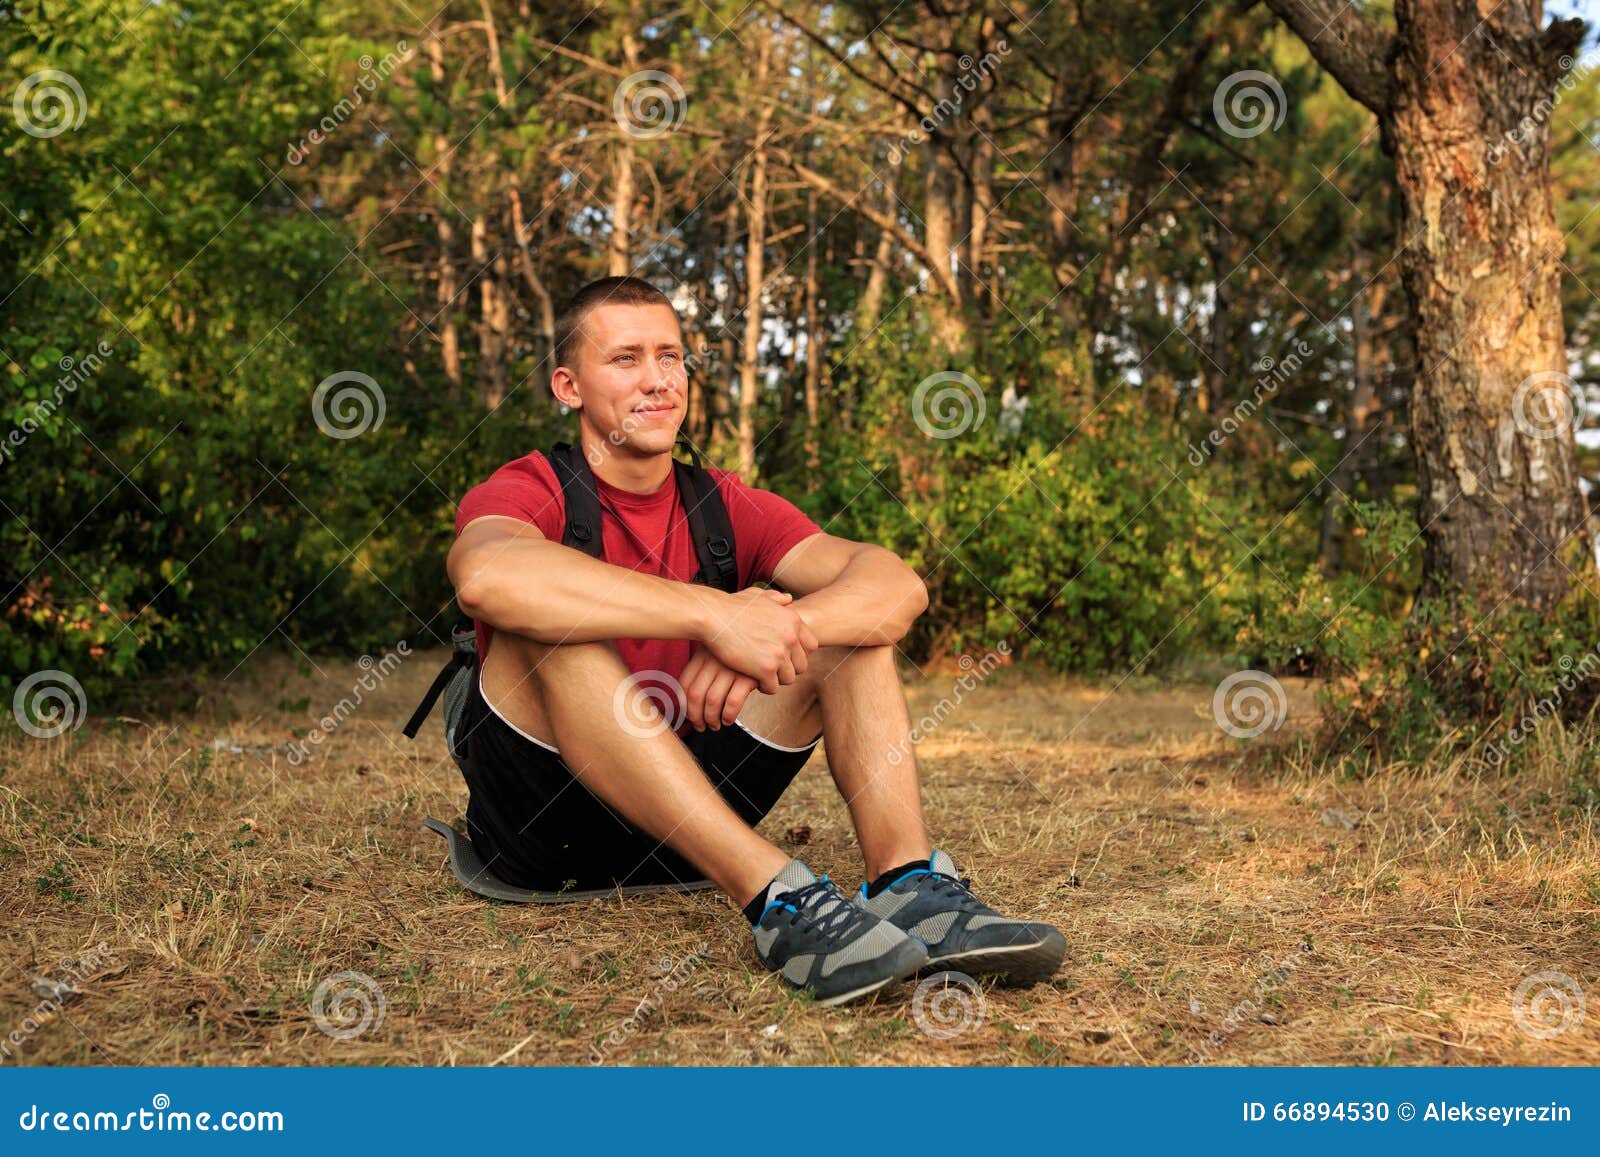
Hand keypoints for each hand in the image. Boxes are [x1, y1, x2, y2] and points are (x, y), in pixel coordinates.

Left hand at [680, 647, 759, 730]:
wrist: (770, 633)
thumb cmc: (743, 645)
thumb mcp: (719, 648)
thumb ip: (705, 665)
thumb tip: (689, 696)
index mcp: (703, 652)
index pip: (684, 683)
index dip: (684, 704)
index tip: (689, 715)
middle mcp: (714, 659)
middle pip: (695, 695)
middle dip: (695, 717)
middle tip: (700, 726)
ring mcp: (731, 667)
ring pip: (712, 702)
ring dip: (711, 719)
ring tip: (715, 725)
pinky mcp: (749, 675)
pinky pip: (732, 703)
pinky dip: (728, 716)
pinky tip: (729, 719)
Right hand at [699, 588, 818, 693]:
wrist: (713, 617)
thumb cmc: (732, 606)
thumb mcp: (758, 596)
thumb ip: (776, 599)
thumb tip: (788, 599)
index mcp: (793, 620)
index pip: (811, 646)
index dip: (799, 654)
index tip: (785, 657)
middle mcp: (791, 637)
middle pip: (802, 665)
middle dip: (788, 669)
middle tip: (771, 668)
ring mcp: (779, 654)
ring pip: (789, 678)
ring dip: (776, 679)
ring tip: (761, 675)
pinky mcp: (766, 669)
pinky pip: (773, 687)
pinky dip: (763, 687)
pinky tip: (753, 680)